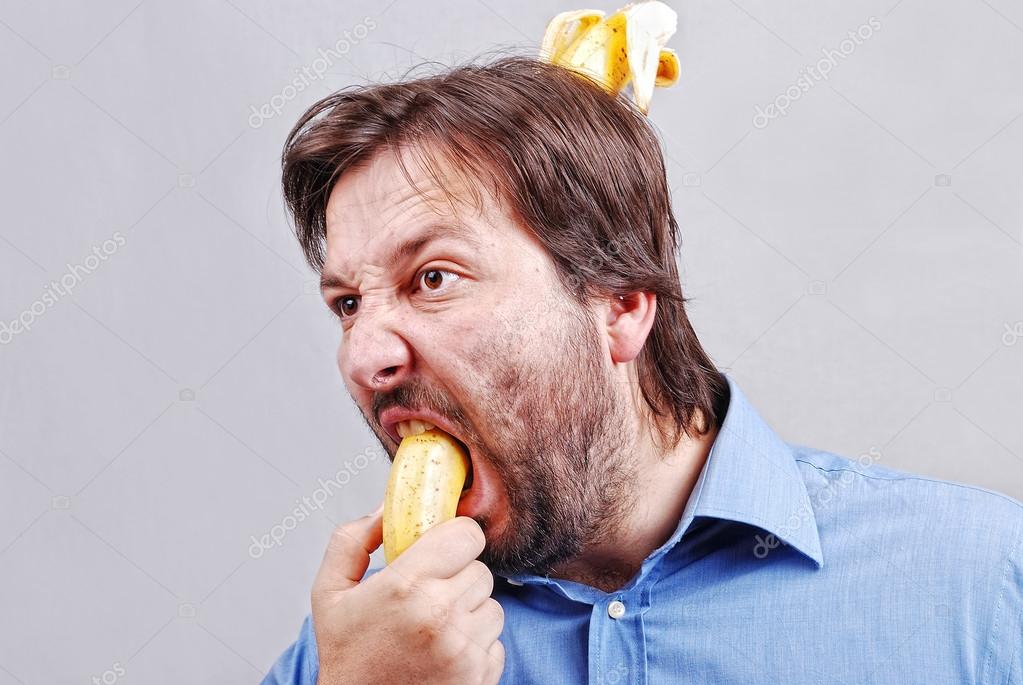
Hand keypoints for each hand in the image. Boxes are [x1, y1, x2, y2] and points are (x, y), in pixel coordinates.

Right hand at [311, 507, 504, 683]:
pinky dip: (476, 644)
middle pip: (481, 569)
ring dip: (470, 611)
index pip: (466, 535)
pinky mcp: (479, 675)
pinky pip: (496, 641)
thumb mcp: (329, 593)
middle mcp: (439, 615)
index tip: (443, 549)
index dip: (456, 538)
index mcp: (405, 586)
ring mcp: (463, 649)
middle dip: (459, 577)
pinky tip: (445, 652)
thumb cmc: (347, 655)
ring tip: (436, 626)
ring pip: (493, 605)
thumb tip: (385, 508)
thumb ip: (352, 541)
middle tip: (431, 594)